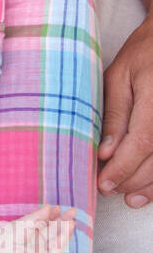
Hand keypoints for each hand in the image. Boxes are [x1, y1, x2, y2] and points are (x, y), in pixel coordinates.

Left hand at [0, 204, 75, 252]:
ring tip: (72, 222)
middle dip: (63, 221)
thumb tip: (49, 206)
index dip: (53, 215)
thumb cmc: (8, 237)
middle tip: (73, 211)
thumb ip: (37, 216)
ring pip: (57, 240)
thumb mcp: (24, 223)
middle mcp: (37, 241)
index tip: (59, 207)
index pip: (45, 222)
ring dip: (65, 231)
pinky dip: (62, 241)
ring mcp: (41, 251)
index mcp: (31, 232)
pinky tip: (67, 231)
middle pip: (54, 230)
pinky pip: (55, 251)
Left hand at [98, 14, 152, 207]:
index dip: (123, 167)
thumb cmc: (143, 54)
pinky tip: (150, 188)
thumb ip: (114, 115)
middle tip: (110, 190)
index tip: (103, 183)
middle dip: (133, 179)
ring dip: (152, 184)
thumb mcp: (119, 76)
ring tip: (130, 198)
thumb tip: (105, 154)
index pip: (143, 140)